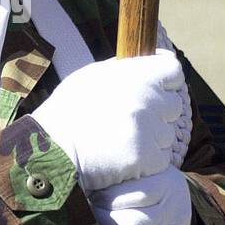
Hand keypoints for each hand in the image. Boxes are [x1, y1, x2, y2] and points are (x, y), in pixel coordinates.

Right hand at [31, 49, 189, 193]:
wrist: (50, 152)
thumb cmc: (67, 112)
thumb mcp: (91, 76)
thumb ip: (124, 69)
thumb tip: (148, 61)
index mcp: (136, 74)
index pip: (174, 70)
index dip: (166, 80)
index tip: (157, 87)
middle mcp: (147, 100)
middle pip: (173, 105)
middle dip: (157, 113)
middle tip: (129, 121)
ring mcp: (149, 130)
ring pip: (166, 135)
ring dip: (151, 139)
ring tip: (119, 141)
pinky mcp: (147, 158)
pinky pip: (160, 159)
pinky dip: (146, 162)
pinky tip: (121, 158)